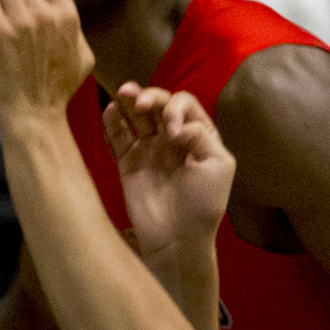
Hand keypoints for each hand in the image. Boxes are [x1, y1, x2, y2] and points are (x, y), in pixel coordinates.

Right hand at [105, 84, 234, 259]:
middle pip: (159, 104)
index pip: (184, 104)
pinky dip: (112, 121)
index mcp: (199, 136)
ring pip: (136, 116)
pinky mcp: (128, 163)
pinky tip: (111, 109)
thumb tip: (173, 125)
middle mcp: (173, 139)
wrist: (177, 237)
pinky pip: (117, 136)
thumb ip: (200, 135)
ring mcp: (149, 150)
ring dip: (130, 100)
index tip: (171, 133)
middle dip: (150, 96)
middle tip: (141, 103)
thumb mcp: (219, 165)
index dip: (175, 109)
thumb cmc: (203, 204)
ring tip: (124, 92)